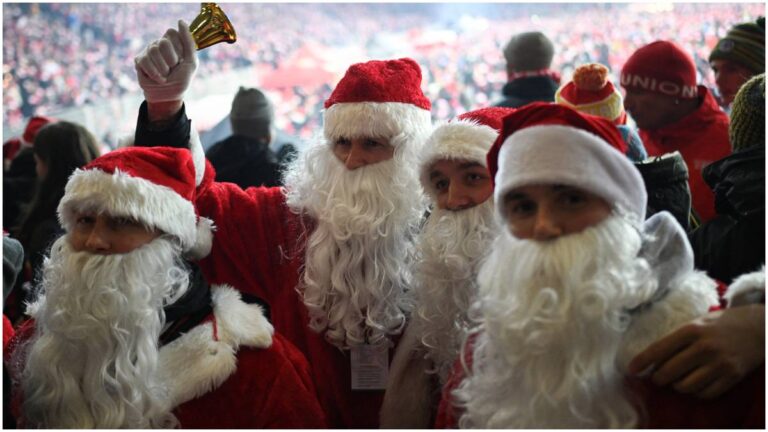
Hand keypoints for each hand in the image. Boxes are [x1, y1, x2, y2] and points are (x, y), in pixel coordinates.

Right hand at [134, 20, 197, 102]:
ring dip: (163, 68)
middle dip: (171, 60)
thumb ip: (189, 42)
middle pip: (163, 42)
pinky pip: (145, 61)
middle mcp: (159, 43)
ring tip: (165, 75)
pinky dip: (154, 73)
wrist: (169, 95)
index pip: (172, 33)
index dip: (178, 48)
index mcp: (173, 41)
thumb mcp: (191, 61)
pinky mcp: (139, 60)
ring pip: (153, 51)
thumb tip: (180, 21)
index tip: (181, 59)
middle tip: (172, 68)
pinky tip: (157, 78)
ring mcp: (148, 50)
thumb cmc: (182, 79)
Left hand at [628, 304, 764, 398]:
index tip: (631, 370)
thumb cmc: (721, 324)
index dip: (642, 362)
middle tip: (656, 377)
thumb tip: (652, 358)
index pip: (659, 349)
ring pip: (685, 386)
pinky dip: (695, 392)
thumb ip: (677, 338)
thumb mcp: (697, 322)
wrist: (758, 327)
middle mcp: (704, 347)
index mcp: (691, 330)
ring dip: (677, 386)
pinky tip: (695, 384)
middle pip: (669, 372)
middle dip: (658, 378)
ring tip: (677, 380)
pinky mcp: (732, 376)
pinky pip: (705, 393)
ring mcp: (719, 363)